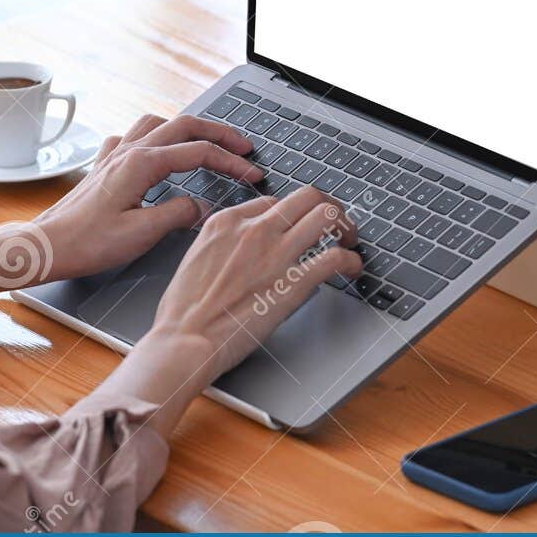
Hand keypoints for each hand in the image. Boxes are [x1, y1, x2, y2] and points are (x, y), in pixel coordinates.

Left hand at [30, 113, 262, 282]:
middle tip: (244, 146)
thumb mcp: (142, 234)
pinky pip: (133, 136)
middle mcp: (128, 150)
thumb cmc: (88, 242)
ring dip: (187, 128)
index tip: (252, 173)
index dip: (231, 161)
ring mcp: (114, 154)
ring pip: (158, 123)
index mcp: (141, 163)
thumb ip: (178, 215)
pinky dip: (154, 137)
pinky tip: (157, 152)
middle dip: (219, 133)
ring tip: (207, 142)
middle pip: (183, 125)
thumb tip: (202, 207)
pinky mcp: (104, 165)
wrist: (47, 245)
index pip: (198, 152)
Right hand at [146, 186, 360, 378]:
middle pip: (306, 196)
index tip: (299, 227)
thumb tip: (244, 251)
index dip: (292, 214)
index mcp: (226, 222)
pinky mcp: (293, 283)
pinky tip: (352, 269)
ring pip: (327, 215)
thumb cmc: (183, 312)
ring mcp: (275, 253)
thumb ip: (223, 245)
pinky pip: (335, 258)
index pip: (272, 201)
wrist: (184, 340)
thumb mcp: (196, 259)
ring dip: (345, 226)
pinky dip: (351, 261)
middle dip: (327, 206)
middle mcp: (254, 229)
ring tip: (350, 240)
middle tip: (335, 223)